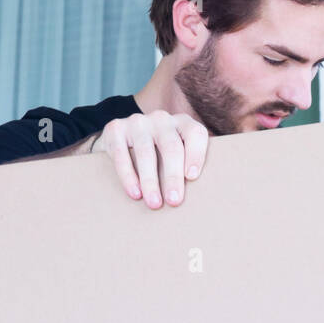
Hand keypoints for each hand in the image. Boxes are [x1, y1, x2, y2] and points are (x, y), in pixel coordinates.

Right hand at [91, 110, 209, 208]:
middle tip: (174, 201)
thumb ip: (191, 166)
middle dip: (173, 176)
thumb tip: (208, 193)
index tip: (192, 177)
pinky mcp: (116, 128)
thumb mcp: (178, 155)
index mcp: (183, 124)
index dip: (196, 154)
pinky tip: (135, 193)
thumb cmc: (159, 156)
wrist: (121, 142)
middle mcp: (162, 119)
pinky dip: (128, 176)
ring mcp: (138, 122)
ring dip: (150, 181)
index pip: (195, 134)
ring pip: (146, 152)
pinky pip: (121, 154)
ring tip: (154, 203)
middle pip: (171, 147)